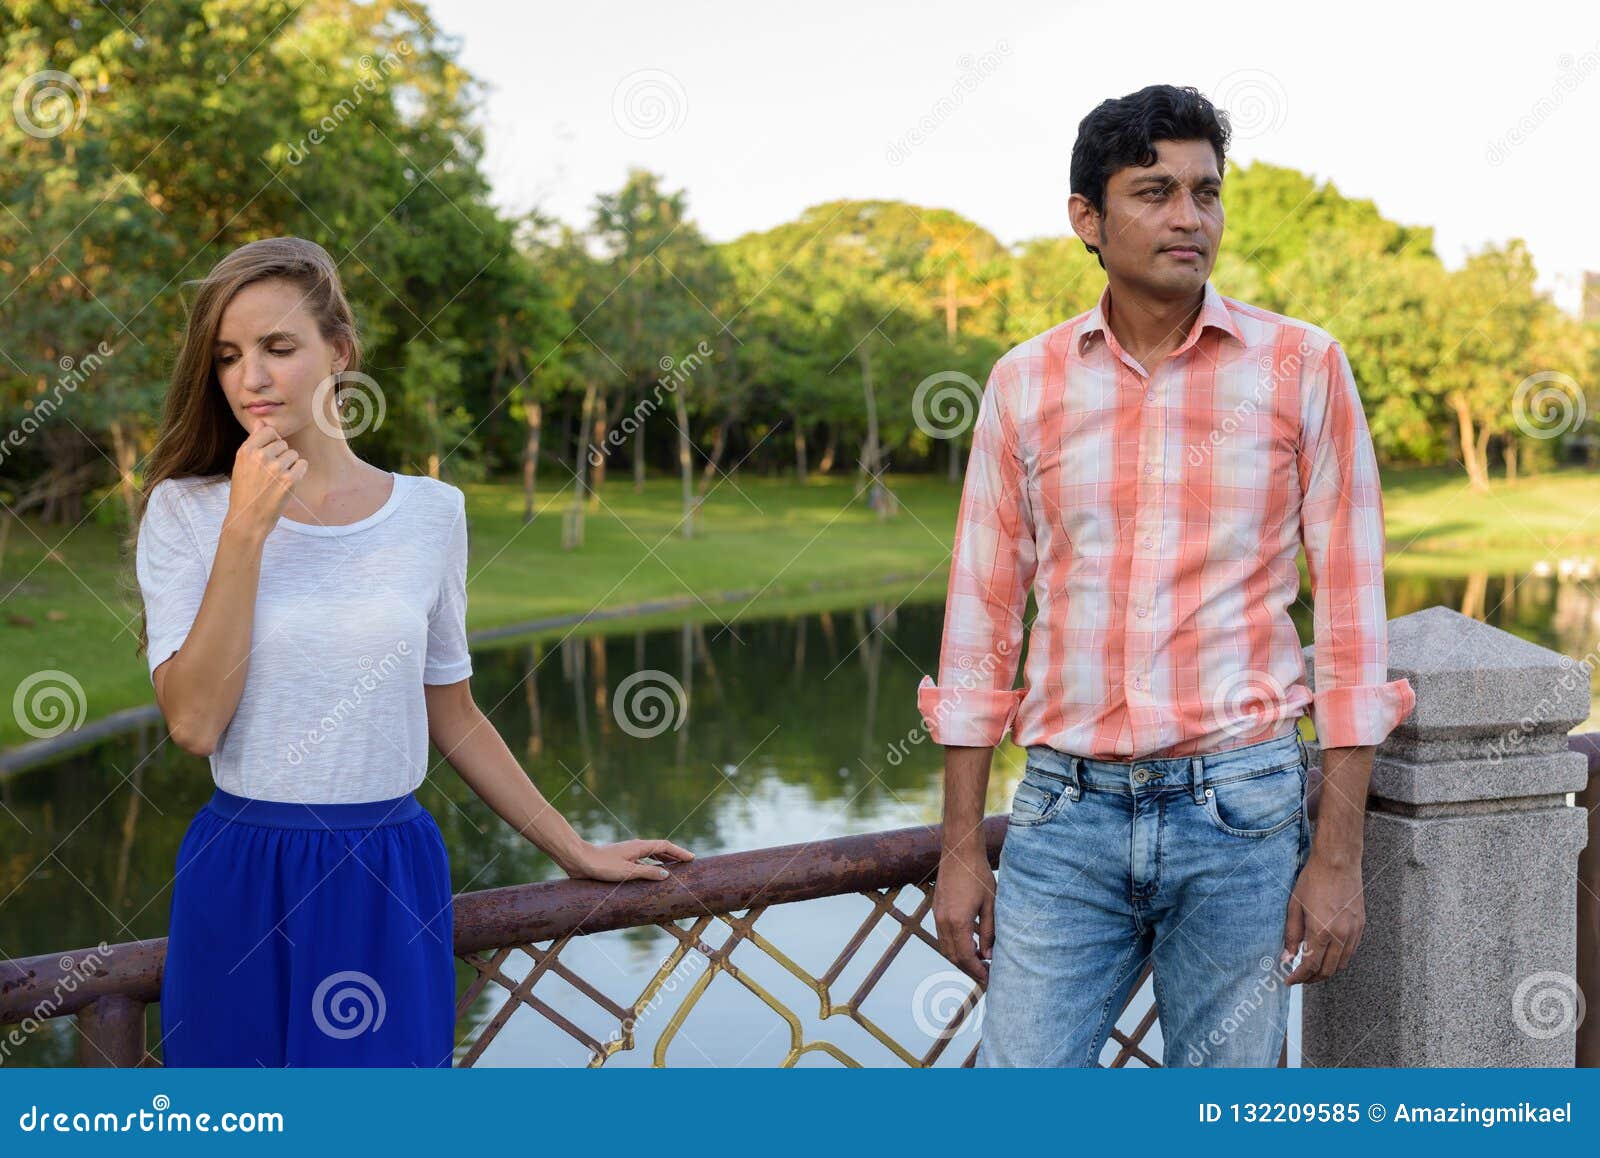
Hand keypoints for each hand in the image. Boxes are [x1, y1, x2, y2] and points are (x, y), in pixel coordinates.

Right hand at [225, 419, 306, 539]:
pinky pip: (302, 464)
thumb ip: (253, 442)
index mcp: (246, 451)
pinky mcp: (289, 480)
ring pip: (293, 454)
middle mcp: (260, 457)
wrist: (248, 519)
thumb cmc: (245, 491)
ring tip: (277, 480)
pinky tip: (288, 483)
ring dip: (290, 465)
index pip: (268, 431)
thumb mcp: (242, 464)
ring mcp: (275, 468)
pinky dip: (299, 473)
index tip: (268, 456)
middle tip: (270, 474)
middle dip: (280, 456)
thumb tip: (261, 421)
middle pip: (283, 443)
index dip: (272, 442)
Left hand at [562, 837, 693, 882]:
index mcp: (640, 847)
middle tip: (687, 863)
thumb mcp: (626, 872)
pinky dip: (651, 865)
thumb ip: (647, 873)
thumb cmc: (602, 865)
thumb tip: (666, 875)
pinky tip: (650, 874)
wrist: (579, 860)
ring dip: (663, 860)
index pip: (665, 846)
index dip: (679, 852)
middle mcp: (636, 848)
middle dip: (674, 856)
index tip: (691, 858)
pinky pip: (642, 861)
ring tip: (674, 869)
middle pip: (660, 849)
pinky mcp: (620, 860)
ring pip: (651, 855)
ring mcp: (628, 854)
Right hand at [933, 847, 994, 982]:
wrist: (960, 852)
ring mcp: (937, 915)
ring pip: (945, 947)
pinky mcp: (936, 909)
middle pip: (953, 956)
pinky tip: (969, 944)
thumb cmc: (978, 875)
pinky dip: (954, 945)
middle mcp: (943, 922)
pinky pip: (942, 936)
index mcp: (957, 922)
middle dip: (968, 968)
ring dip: (960, 958)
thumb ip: (989, 932)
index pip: (966, 957)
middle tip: (985, 973)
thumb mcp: (990, 905)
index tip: (989, 978)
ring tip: (979, 961)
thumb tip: (988, 956)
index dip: (977, 970)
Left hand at [1282, 850, 1364, 983]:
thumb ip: (1292, 935)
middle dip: (1312, 978)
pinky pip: (1351, 951)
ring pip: (1341, 964)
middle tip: (1299, 977)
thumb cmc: (1313, 881)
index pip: (1310, 966)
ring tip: (1312, 968)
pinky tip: (1327, 954)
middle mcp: (1341, 935)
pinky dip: (1339, 958)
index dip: (1299, 977)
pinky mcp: (1361, 926)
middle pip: (1328, 970)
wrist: (1338, 862)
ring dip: (1327, 970)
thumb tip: (1287, 958)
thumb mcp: (1295, 906)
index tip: (1289, 980)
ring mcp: (1354, 931)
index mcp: (1321, 931)